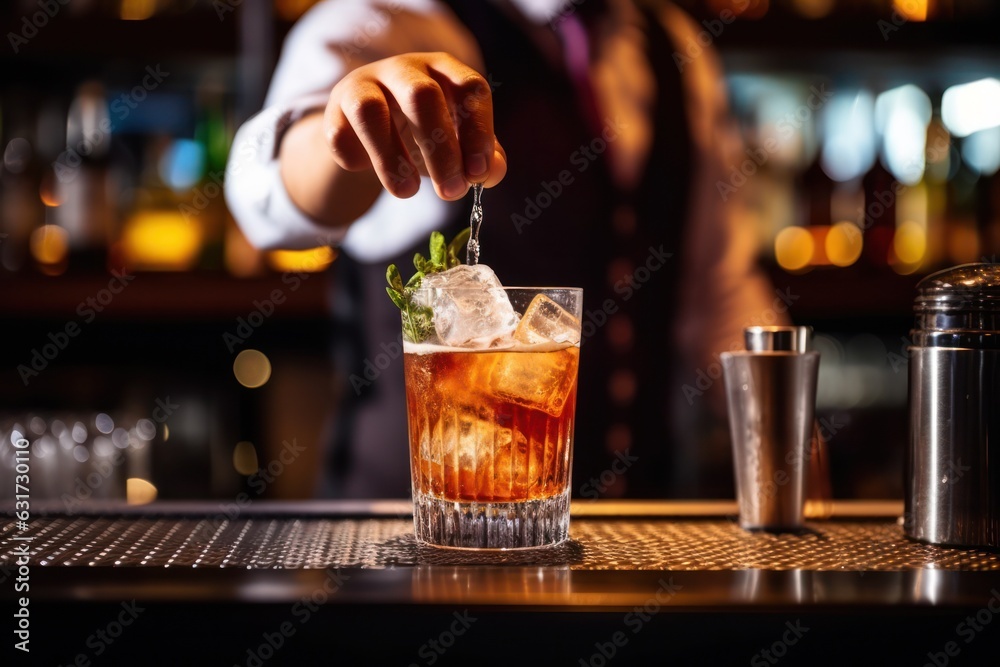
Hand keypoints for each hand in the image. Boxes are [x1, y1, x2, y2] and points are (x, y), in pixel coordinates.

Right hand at [324, 52, 506, 200]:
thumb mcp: (459, 142)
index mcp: (445, 71)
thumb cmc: (425, 133)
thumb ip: (482, 158)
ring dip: (391, 157)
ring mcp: (364, 84)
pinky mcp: (334, 109)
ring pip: (372, 112)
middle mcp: (405, 69)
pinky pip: (339, 133)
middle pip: (423, 96)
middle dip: (441, 150)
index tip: (480, 173)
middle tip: (451, 192)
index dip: (479, 131)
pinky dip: (355, 158)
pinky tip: (365, 171)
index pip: (470, 88)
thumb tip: (492, 174)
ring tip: (408, 193)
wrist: (370, 129)